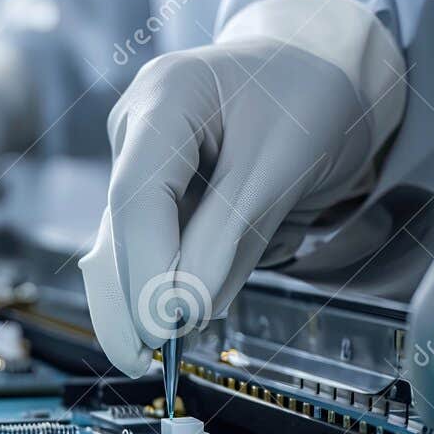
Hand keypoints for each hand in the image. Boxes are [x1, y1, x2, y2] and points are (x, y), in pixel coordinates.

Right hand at [78, 0, 403, 376]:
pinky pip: (147, 248)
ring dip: (143, 298)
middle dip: (130, 298)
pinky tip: (181, 317)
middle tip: (147, 361)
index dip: (144, 269)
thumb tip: (186, 310)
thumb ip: (230, 236)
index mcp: (165, 96)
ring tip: (169, 350)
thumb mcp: (283, 165)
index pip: (137, 195)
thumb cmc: (306, 98)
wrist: (317, 72)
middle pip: (116, 227)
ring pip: (120, 246)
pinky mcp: (152, 192)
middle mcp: (136, 128)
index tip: (162, 329)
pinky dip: (165, 285)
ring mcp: (137, 160)